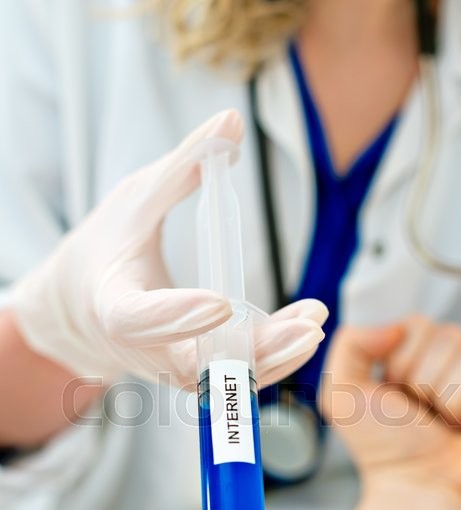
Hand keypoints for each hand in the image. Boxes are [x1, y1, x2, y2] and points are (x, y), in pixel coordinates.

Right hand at [11, 110, 326, 385]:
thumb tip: (232, 118)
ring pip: (223, 376)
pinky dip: (270, 356)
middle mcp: (143, 350)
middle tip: (305, 329)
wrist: (81, 307)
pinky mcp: (192, 373)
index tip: (222, 303)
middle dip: (254, 351)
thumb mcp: (135, 199)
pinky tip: (306, 329)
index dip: (178, 315)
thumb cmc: (108, 246)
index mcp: (114, 306)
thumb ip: (182, 167)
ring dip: (274, 357)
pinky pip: (232, 373)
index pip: (141, 320)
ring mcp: (169, 368)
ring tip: (315, 325)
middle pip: (198, 364)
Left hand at [319, 317, 460, 509]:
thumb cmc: (386, 449)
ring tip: (451, 428)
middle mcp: (457, 361)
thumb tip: (394, 325)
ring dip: (452, 402)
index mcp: (419, 353)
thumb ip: (349, 344)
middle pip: (449, 337)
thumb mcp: (343, 394)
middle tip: (426, 417)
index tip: (398, 398)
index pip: (417, 325)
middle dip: (425, 384)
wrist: (419, 492)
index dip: (401, 364)